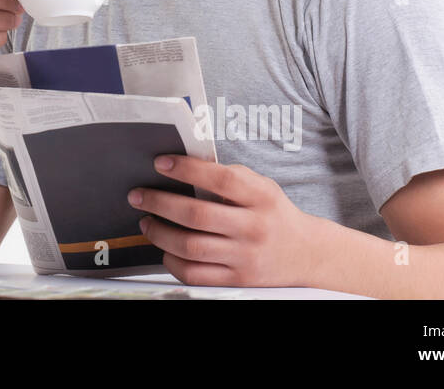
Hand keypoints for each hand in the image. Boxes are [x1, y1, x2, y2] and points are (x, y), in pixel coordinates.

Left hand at [127, 154, 319, 287]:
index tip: (160, 162)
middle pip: (197, 215)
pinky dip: (172, 262)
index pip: (221, 179)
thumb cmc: (272, 213)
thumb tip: (184, 164)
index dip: (187, 168)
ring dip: (159, 232)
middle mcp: (254, 228)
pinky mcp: (237, 281)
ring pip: (191, 247)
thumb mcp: (261, 186)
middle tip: (138, 195)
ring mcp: (245, 257)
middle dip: (159, 202)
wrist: (305, 254)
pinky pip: (195, 275)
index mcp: (261, 197)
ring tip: (146, 221)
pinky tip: (165, 249)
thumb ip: (228, 176)